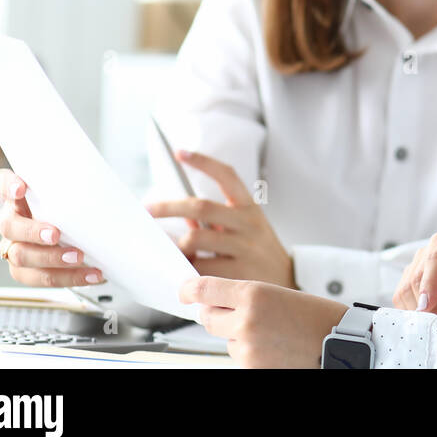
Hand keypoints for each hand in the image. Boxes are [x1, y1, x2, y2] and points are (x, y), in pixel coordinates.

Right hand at [0, 168, 103, 286]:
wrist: (81, 231)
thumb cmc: (74, 206)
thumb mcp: (71, 193)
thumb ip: (74, 187)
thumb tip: (101, 186)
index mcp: (18, 196)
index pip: (0, 182)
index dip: (6, 185)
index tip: (21, 189)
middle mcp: (11, 220)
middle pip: (9, 226)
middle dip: (32, 232)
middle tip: (55, 234)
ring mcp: (14, 246)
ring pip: (20, 256)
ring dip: (51, 258)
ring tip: (79, 257)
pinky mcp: (24, 270)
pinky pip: (39, 278)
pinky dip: (67, 277)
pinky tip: (90, 274)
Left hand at [146, 150, 294, 288]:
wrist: (288, 283)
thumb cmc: (259, 254)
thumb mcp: (246, 230)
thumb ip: (216, 223)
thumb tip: (180, 218)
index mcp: (250, 208)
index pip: (227, 176)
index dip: (203, 163)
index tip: (180, 153)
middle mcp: (248, 224)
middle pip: (201, 207)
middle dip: (169, 208)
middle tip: (148, 210)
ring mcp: (245, 248)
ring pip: (196, 238)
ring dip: (177, 245)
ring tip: (168, 252)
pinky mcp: (240, 273)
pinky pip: (202, 268)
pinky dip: (186, 269)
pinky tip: (182, 274)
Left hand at [181, 276, 345, 367]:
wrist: (340, 341)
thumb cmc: (315, 316)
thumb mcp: (278, 293)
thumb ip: (244, 295)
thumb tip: (213, 302)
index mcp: (253, 293)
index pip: (205, 289)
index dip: (189, 290)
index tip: (184, 291)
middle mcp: (246, 318)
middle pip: (208, 316)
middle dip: (218, 313)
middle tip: (241, 313)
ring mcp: (247, 346)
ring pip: (225, 338)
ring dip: (237, 334)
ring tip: (271, 332)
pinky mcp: (250, 366)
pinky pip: (237, 355)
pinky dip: (249, 351)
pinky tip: (272, 346)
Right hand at [392, 227, 436, 318]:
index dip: (430, 281)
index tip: (429, 305)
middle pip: (419, 269)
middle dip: (424, 298)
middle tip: (436, 317)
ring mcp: (425, 257)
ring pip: (408, 282)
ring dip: (419, 305)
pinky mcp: (414, 273)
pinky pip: (401, 292)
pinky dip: (411, 308)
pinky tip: (430, 313)